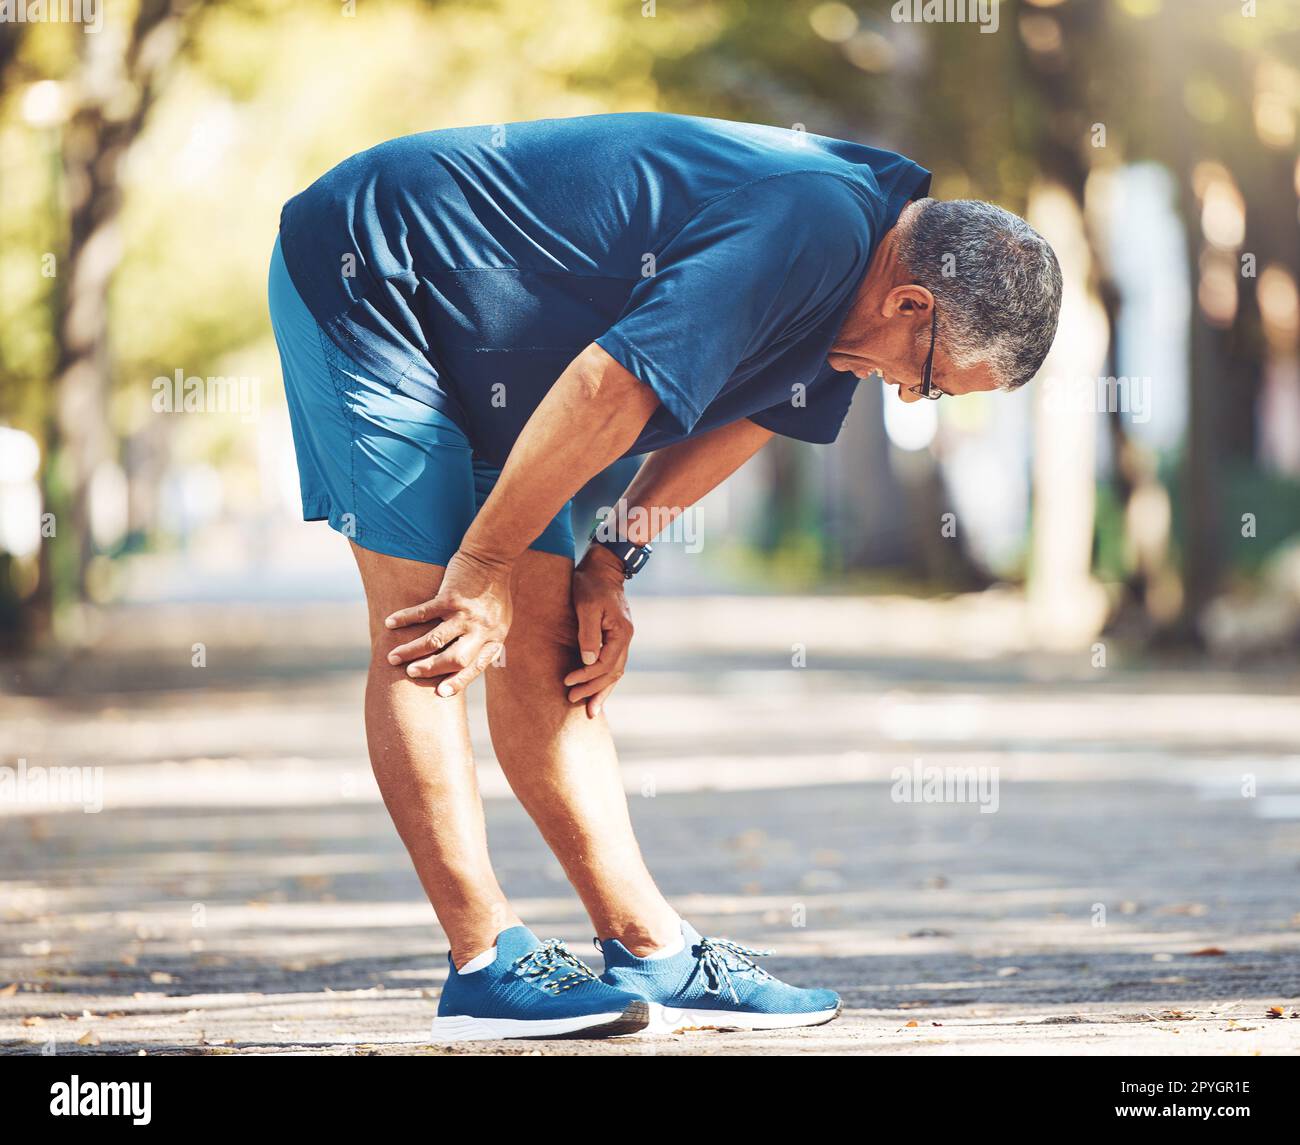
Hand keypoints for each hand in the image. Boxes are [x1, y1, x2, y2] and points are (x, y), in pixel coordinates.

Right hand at [383, 548, 512, 696]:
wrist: (493, 556)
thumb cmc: (495, 590)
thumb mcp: (501, 620)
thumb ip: (486, 640)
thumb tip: (471, 662)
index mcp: (494, 638)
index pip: (475, 667)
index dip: (457, 682)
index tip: (440, 694)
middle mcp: (481, 629)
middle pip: (454, 659)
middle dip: (430, 669)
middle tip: (410, 673)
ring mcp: (465, 614)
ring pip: (434, 640)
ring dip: (411, 651)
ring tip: (393, 657)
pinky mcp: (450, 596)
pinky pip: (423, 613)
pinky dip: (405, 618)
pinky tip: (390, 623)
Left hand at [564, 545, 634, 718]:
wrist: (602, 567)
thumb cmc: (591, 584)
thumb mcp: (586, 606)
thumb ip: (588, 634)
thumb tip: (588, 661)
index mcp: (621, 633)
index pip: (605, 664)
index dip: (586, 676)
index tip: (567, 683)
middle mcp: (626, 639)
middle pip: (613, 673)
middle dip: (594, 690)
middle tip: (573, 702)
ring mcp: (622, 639)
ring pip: (615, 672)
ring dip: (602, 691)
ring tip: (590, 710)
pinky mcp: (615, 637)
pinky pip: (612, 664)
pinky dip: (604, 680)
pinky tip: (596, 690)